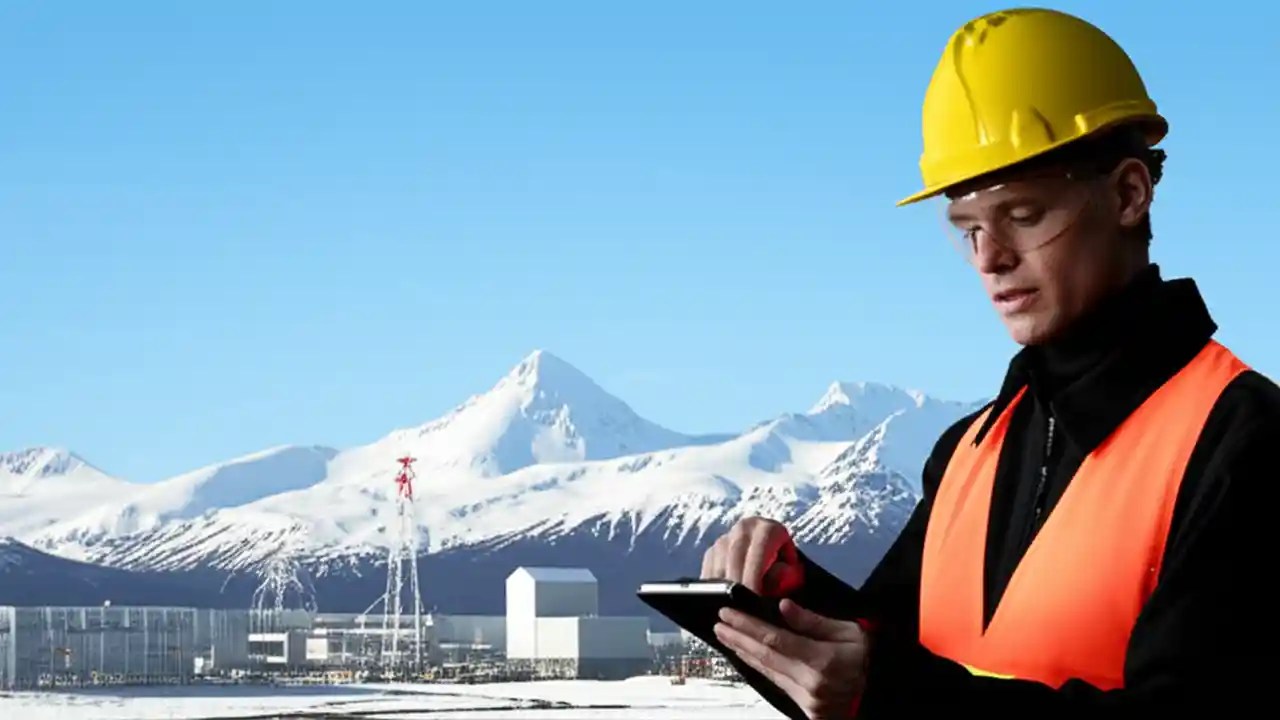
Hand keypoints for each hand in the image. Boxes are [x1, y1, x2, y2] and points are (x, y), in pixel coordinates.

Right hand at [701, 516, 803, 595]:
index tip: (755, 597)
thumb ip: (785, 577)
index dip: (755, 576)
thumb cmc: (785, 568)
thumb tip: (766, 584)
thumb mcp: (793, 572)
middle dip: (736, 581)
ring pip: (718, 560)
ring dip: (721, 583)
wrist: (775, 556)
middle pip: (735, 555)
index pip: (758, 552)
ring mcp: (726, 537)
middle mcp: (745, 528)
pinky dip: (712, 583)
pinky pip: (708, 567)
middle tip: (739, 605)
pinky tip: (719, 599)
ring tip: (729, 605)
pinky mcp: (713, 549)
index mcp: (768, 529)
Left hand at [715, 599, 868, 719]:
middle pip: (765, 656)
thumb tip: (784, 606)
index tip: (728, 614)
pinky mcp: (804, 707)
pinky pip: (775, 681)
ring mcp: (806, 698)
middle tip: (719, 624)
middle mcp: (810, 682)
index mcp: (823, 660)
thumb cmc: (867, 656)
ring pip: (767, 670)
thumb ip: (814, 622)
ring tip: (725, 636)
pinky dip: (758, 665)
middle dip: (739, 638)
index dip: (748, 626)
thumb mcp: (850, 632)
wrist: (880, 692)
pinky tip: (746, 654)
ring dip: (743, 652)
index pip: (775, 640)